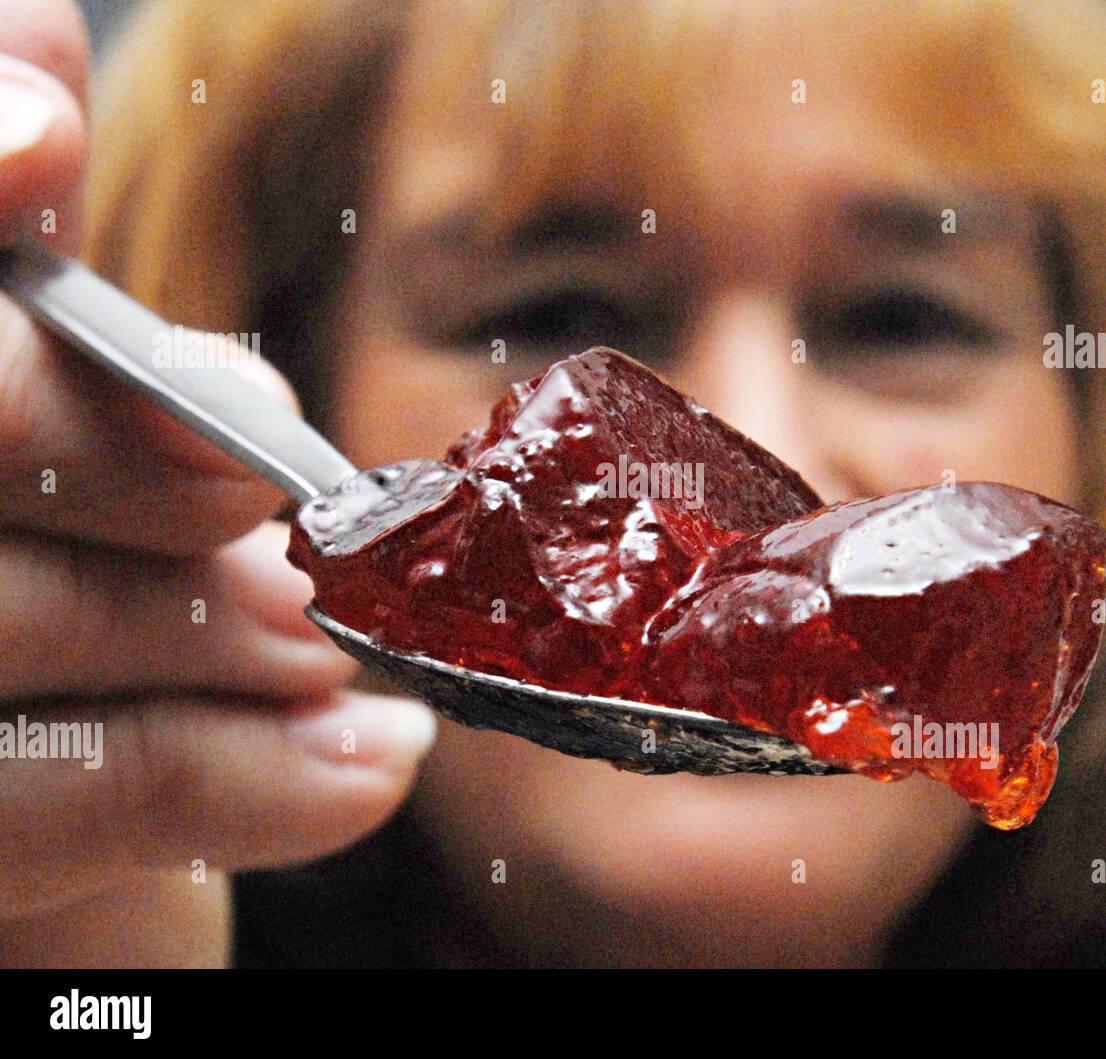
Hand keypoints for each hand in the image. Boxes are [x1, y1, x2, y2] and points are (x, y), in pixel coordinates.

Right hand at [0, 0, 434, 966]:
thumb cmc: (60, 657)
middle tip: (275, 490)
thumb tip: (26, 40)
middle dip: (127, 434)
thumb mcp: (64, 483)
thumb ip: (53, 315)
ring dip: (202, 624)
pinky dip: (252, 776)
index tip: (45, 138)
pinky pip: (64, 805)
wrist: (57, 897)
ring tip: (326, 653)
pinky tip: (367, 761)